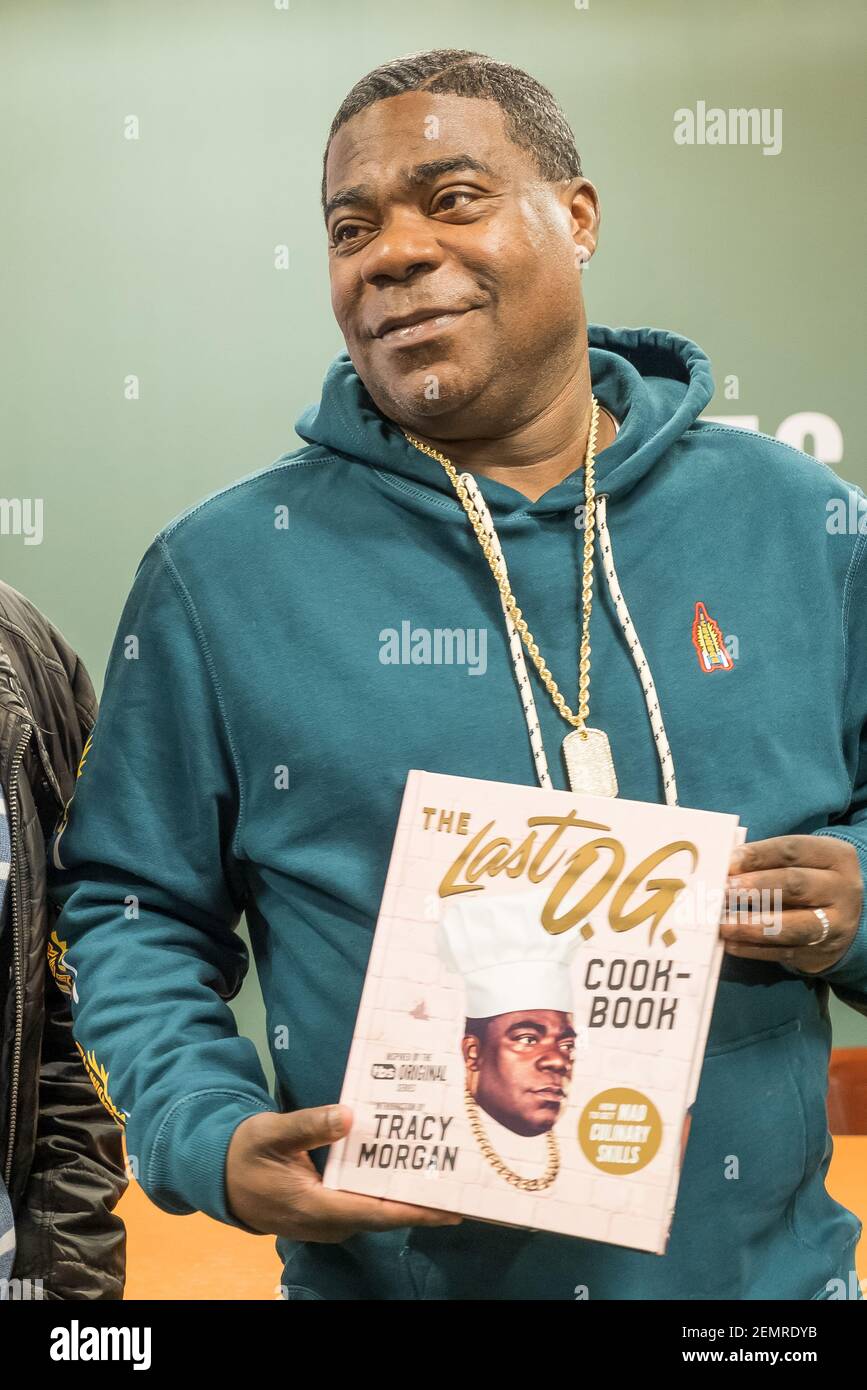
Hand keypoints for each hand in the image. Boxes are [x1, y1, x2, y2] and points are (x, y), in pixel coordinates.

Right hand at [226, 1104, 461, 1241]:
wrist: (219, 1177)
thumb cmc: (244, 1153)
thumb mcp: (271, 1133)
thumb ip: (309, 1125)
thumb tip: (349, 1115)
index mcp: (316, 1207)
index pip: (376, 1213)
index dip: (415, 1210)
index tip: (450, 1206)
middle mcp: (329, 1222)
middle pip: (385, 1215)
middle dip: (423, 1202)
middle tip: (461, 1182)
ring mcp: (329, 1221)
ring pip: (377, 1211)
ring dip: (408, 1195)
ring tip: (443, 1172)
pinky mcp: (328, 1212)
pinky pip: (365, 1204)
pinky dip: (388, 1190)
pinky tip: (405, 1167)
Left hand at [720, 835, 862, 973]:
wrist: (842, 919)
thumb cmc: (807, 880)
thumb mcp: (800, 862)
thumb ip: (767, 862)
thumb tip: (724, 869)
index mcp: (835, 856)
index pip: (792, 850)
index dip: (757, 855)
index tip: (727, 863)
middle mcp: (840, 889)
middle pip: (795, 884)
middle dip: (755, 888)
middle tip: (723, 892)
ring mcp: (835, 925)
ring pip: (792, 926)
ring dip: (752, 925)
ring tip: (723, 924)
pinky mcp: (821, 953)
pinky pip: (784, 952)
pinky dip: (754, 949)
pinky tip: (731, 944)